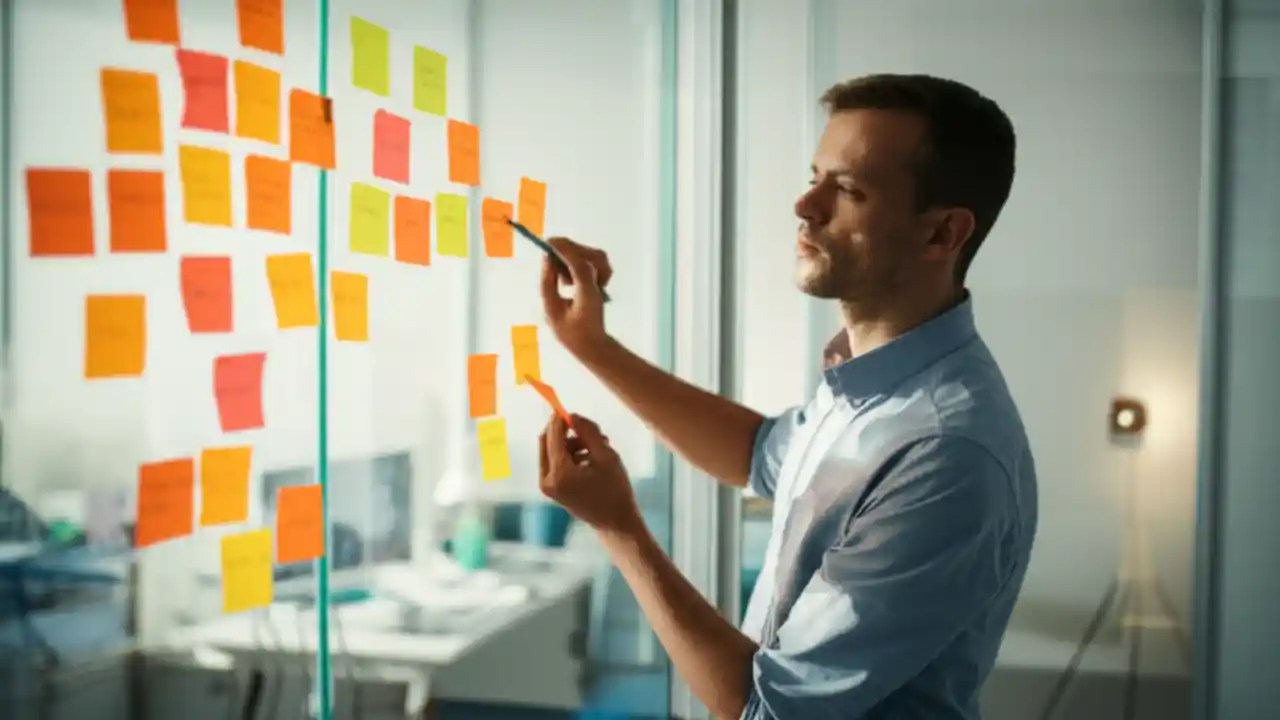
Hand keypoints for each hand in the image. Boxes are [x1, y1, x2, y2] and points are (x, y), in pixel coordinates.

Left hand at [539, 413, 640, 535]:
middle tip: (588, 428)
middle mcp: (548, 480)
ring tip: (598, 445)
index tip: (573, 409)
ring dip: (572, 443)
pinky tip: (591, 458)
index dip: (560, 418)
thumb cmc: (615, 490)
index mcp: (560, 473)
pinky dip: (571, 454)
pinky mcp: (552, 488)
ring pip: (552, 450)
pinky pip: (556, 461)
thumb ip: (588, 432)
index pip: (553, 435)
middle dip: (566, 430)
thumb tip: (572, 414)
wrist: (615, 523)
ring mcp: (547, 485)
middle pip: (546, 440)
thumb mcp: (606, 456)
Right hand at [541, 238, 612, 359]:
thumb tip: (547, 259)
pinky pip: (593, 260)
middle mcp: (599, 285)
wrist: (592, 343)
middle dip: (567, 250)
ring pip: (592, 255)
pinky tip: (570, 281)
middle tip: (548, 252)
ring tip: (562, 281)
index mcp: (587, 295)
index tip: (548, 243)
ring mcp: (604, 281)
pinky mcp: (604, 278)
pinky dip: (578, 261)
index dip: (564, 250)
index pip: (579, 265)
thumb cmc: (570, 332)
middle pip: (587, 255)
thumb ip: (548, 283)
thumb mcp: (551, 310)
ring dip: (573, 257)